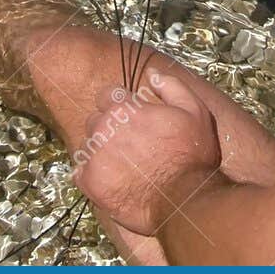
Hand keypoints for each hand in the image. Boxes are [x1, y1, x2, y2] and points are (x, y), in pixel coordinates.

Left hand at [75, 70, 222, 236]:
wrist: (183, 199)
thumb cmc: (191, 155)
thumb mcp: (194, 111)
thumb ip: (170, 86)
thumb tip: (151, 74)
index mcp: (124, 108)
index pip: (106, 95)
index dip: (119, 105)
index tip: (131, 118)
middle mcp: (103, 128)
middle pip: (95, 120)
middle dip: (108, 128)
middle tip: (130, 144)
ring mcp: (94, 156)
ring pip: (87, 145)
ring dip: (100, 151)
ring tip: (122, 165)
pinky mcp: (90, 182)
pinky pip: (80, 171)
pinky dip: (92, 174)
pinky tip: (112, 179)